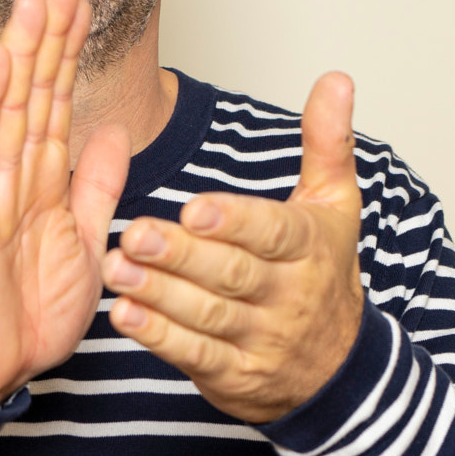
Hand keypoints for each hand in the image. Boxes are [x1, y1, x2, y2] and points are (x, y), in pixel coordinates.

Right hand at [0, 0, 129, 403]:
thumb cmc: (26, 317)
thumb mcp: (83, 243)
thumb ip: (94, 187)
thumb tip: (109, 133)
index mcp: (38, 181)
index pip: (56, 101)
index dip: (69, 52)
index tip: (84, 2)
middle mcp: (9, 176)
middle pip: (31, 92)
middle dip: (48, 36)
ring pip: (4, 109)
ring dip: (18, 52)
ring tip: (34, 0)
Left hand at [101, 71, 364, 422]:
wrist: (338, 369)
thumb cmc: (325, 272)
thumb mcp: (336, 205)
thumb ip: (327, 141)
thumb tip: (336, 79)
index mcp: (310, 249)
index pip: (273, 233)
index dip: (234, 221)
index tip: (193, 207)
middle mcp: (288, 296)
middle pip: (233, 274)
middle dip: (182, 254)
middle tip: (134, 232)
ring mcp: (262, 340)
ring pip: (208, 316)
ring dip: (159, 293)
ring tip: (116, 267)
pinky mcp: (235, 376)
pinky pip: (195, 356)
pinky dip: (158, 337)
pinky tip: (124, 314)